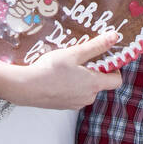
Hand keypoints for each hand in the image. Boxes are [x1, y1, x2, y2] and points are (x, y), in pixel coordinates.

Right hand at [5, 33, 122, 109]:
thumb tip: (114, 37)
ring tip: (67, 66)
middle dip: (94, 70)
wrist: (25, 88)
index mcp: (94, 85)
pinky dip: (71, 85)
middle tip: (81, 58)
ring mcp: (75, 104)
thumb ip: (95, 46)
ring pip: (86, 89)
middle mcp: (87, 97)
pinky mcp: (64, 106)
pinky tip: (58, 76)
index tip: (105, 58)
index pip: (117, 81)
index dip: (114, 68)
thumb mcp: (74, 53)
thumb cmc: (50, 70)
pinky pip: (74, 94)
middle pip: (100, 83)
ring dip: (82, 78)